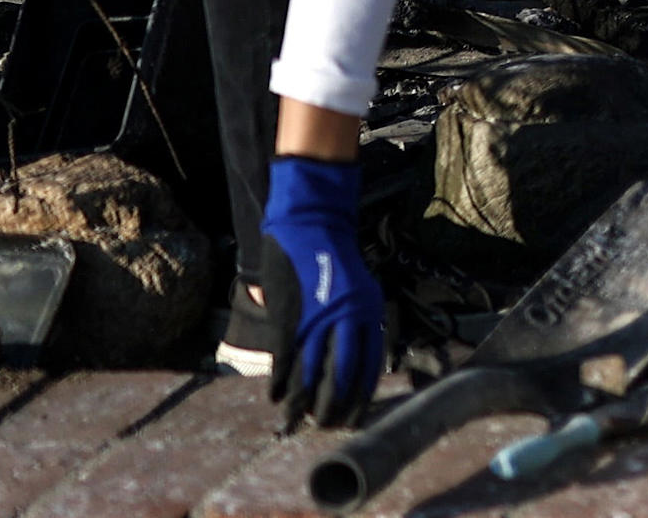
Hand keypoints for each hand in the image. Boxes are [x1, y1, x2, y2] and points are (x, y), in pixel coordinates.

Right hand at [260, 154, 385, 430]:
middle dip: (334, 403)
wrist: (313, 223)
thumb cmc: (334, 258)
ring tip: (298, 421)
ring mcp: (319, 317)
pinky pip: (286, 356)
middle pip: (344, 373)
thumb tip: (350, 354)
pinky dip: (280, 379)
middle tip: (327, 425)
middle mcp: (349, 317)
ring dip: (303, 399)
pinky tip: (277, 397)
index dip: (361, 392)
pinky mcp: (291, 315)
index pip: (370, 363)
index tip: (355, 414)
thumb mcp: (358, 288)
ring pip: (312, 370)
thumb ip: (356, 319)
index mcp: (370, 310)